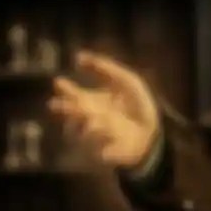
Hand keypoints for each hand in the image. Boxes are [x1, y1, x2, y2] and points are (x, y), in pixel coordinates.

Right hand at [47, 51, 159, 170]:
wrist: (154, 131)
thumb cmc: (138, 105)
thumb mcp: (127, 80)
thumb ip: (105, 67)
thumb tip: (79, 56)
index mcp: (91, 102)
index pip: (74, 96)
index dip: (65, 90)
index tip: (59, 82)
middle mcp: (89, 119)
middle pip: (72, 116)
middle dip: (64, 109)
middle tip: (56, 105)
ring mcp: (95, 138)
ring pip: (81, 134)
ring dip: (88, 126)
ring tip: (96, 120)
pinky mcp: (103, 154)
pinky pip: (95, 150)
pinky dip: (101, 142)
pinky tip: (109, 134)